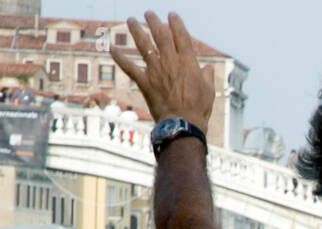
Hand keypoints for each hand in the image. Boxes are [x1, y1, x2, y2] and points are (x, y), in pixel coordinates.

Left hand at [111, 11, 213, 130]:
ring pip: (144, 45)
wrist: (182, 123)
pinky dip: (120, 58)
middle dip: (154, 22)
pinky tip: (112, 49)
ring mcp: (156, 71)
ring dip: (137, 31)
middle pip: (161, 36)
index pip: (181, 37)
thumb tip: (208, 68)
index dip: (176, 24)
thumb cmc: (199, 109)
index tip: (172, 15)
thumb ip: (207, 76)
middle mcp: (170, 62)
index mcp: (188, 62)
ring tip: (131, 20)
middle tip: (149, 13)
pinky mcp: (145, 82)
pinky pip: (130, 67)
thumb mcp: (209, 91)